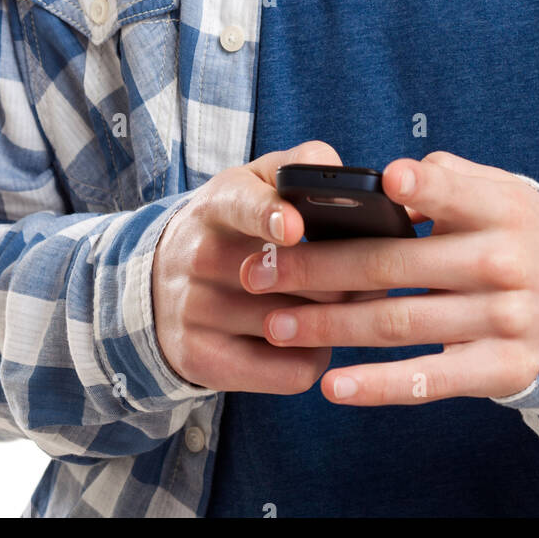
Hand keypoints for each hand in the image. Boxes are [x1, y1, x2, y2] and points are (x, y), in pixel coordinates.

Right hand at [151, 139, 381, 391]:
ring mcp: (194, 312)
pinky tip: (315, 338)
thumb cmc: (233, 224)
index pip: (242, 206)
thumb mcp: (254, 183)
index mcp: (218, 204)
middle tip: (377, 272)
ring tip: (347, 303)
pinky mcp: (201, 361)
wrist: (161, 285)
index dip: (270, 216)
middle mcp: (197, 256)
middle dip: (345, 275)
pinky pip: (288, 371)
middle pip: (290, 275)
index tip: (294, 227)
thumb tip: (339, 172)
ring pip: (295, 324)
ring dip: (336, 317)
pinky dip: (315, 356)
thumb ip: (299, 166)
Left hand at [244, 151, 538, 404]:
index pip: (457, 192)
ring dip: (330, 326)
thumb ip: (454, 180)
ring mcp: (503, 321)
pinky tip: (333, 384)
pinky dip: (378, 386)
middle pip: (397, 265)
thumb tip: (394, 178)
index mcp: (502, 211)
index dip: (424, 185)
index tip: (386, 178)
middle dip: (320, 268)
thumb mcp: (508, 195)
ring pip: (400, 324)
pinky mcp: (498, 371)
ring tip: (275, 325)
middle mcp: (503, 265)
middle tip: (262, 271)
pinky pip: (428, 381)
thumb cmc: (526, 238)